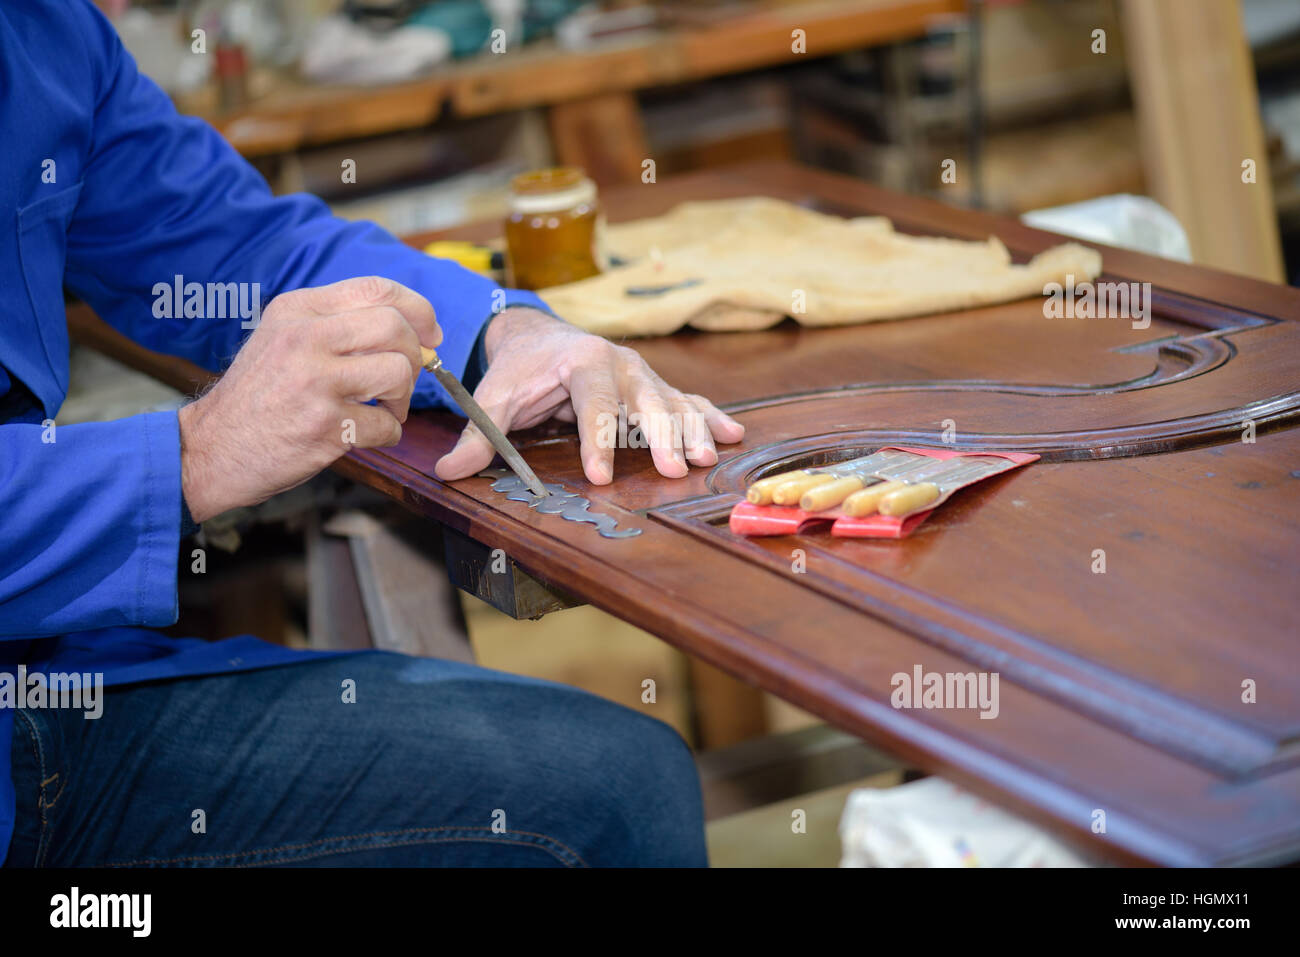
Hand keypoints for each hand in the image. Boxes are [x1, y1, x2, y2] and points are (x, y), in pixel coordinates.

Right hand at [178, 277, 440, 522]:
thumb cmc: (257, 396)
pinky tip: (366, 434)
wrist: (210, 448)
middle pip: (396, 329)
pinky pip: (387, 424)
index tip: (431, 333)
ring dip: (404, 397)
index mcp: (298, 311)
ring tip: (386, 409)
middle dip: (415, 356)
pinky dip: (388, 433)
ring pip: (398, 373)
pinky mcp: (325, 427)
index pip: (376, 289)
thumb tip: (410, 325)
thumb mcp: (281, 337)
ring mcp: (315, 384)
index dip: (418, 310)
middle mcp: (305, 339)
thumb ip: (335, 323)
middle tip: (403, 380)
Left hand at [435, 307, 743, 484]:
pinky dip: (710, 418)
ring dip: (693, 431)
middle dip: (662, 435)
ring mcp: (643, 375)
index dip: (597, 440)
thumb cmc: (518, 370)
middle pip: (646, 400)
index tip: (600, 476)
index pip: (593, 403)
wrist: (538, 337)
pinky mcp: (654, 388)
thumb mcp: (494, 398)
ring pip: (673, 402)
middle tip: (674, 469)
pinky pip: (687, 402)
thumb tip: (448, 473)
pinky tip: (732, 436)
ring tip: (706, 459)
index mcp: (581, 360)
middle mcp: (620, 363)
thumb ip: (477, 436)